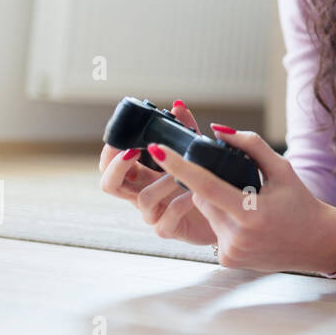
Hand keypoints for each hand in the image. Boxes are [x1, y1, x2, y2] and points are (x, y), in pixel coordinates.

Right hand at [98, 101, 215, 244]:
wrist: (226, 215)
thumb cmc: (205, 182)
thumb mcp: (194, 154)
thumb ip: (185, 132)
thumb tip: (179, 105)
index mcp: (143, 175)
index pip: (111, 163)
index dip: (111, 150)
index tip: (124, 134)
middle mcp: (142, 194)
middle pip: (109, 183)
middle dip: (118, 165)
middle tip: (135, 150)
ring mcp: (152, 214)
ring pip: (142, 198)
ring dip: (163, 181)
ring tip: (182, 173)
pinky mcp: (168, 229)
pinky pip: (166, 217)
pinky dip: (181, 202)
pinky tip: (196, 193)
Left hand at [143, 121, 335, 273]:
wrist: (317, 243)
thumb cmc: (301, 203)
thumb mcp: (283, 169)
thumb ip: (251, 145)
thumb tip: (218, 130)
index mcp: (251, 213)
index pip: (205, 186)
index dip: (179, 167)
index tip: (157, 150)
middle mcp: (237, 237)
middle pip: (202, 198)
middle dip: (210, 185)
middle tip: (238, 182)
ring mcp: (230, 252)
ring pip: (206, 214)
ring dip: (216, 203)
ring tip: (249, 206)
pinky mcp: (227, 261)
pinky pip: (213, 230)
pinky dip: (224, 221)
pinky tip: (249, 225)